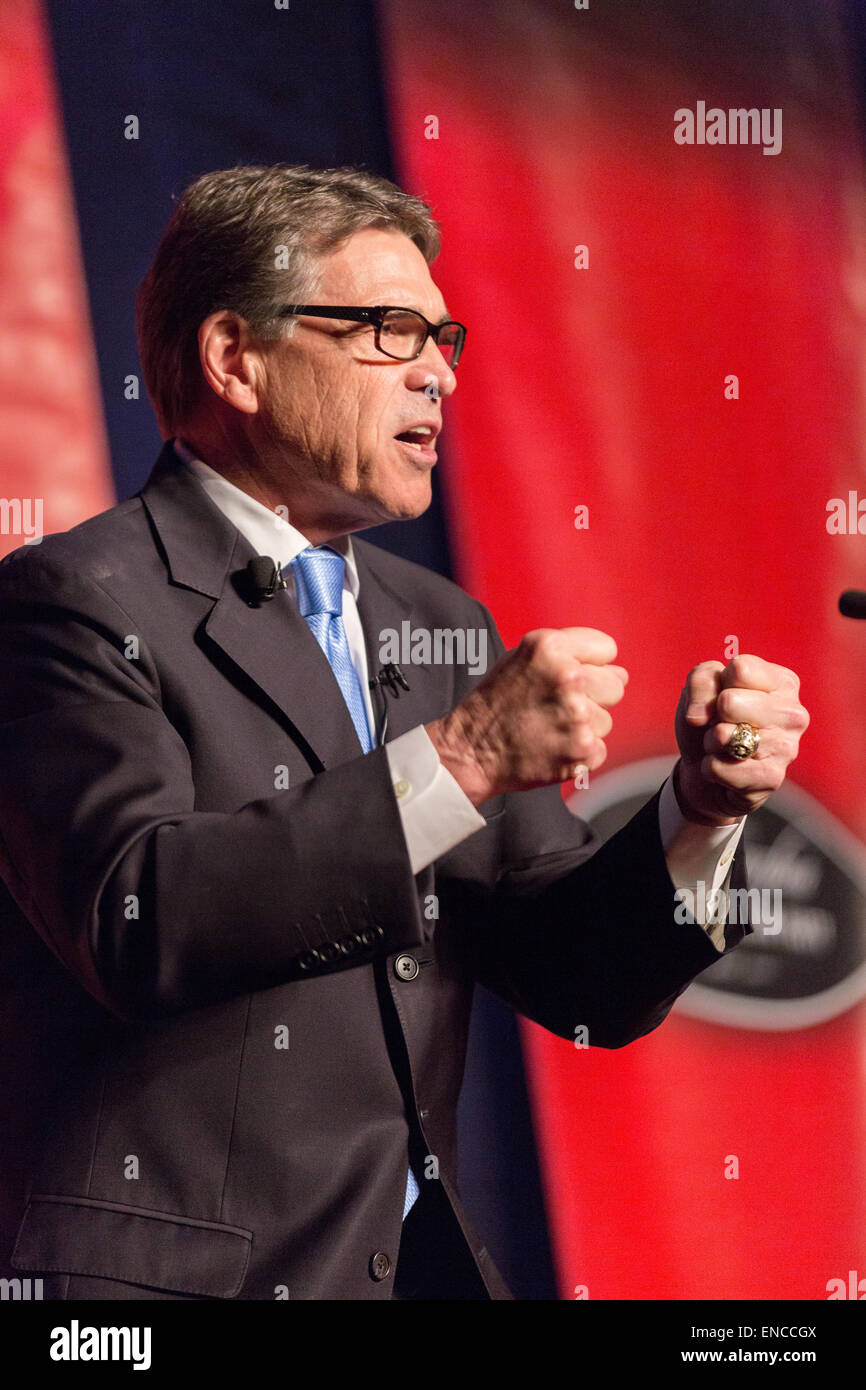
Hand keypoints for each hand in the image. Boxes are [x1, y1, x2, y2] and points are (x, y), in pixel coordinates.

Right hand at [425, 627, 627, 805]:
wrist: (470, 750)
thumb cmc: (495, 703)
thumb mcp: (520, 657)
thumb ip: (569, 654)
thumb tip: (621, 673)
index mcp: (550, 647)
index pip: (607, 649)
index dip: (589, 664)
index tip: (567, 679)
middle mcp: (567, 677)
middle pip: (615, 685)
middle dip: (593, 697)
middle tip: (557, 708)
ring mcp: (576, 716)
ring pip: (606, 720)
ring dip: (583, 727)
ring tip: (549, 728)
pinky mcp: (581, 750)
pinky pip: (600, 749)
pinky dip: (580, 753)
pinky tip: (552, 748)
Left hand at [674, 654, 808, 825]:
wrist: (704, 769)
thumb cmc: (709, 721)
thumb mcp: (700, 689)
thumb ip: (701, 680)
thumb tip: (699, 715)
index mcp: (783, 683)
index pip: (740, 669)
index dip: (718, 686)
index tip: (723, 697)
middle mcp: (793, 713)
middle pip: (730, 701)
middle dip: (713, 716)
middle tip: (722, 725)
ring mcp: (787, 748)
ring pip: (723, 736)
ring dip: (711, 743)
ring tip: (723, 746)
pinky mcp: (772, 778)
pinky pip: (720, 768)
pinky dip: (710, 768)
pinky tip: (726, 766)